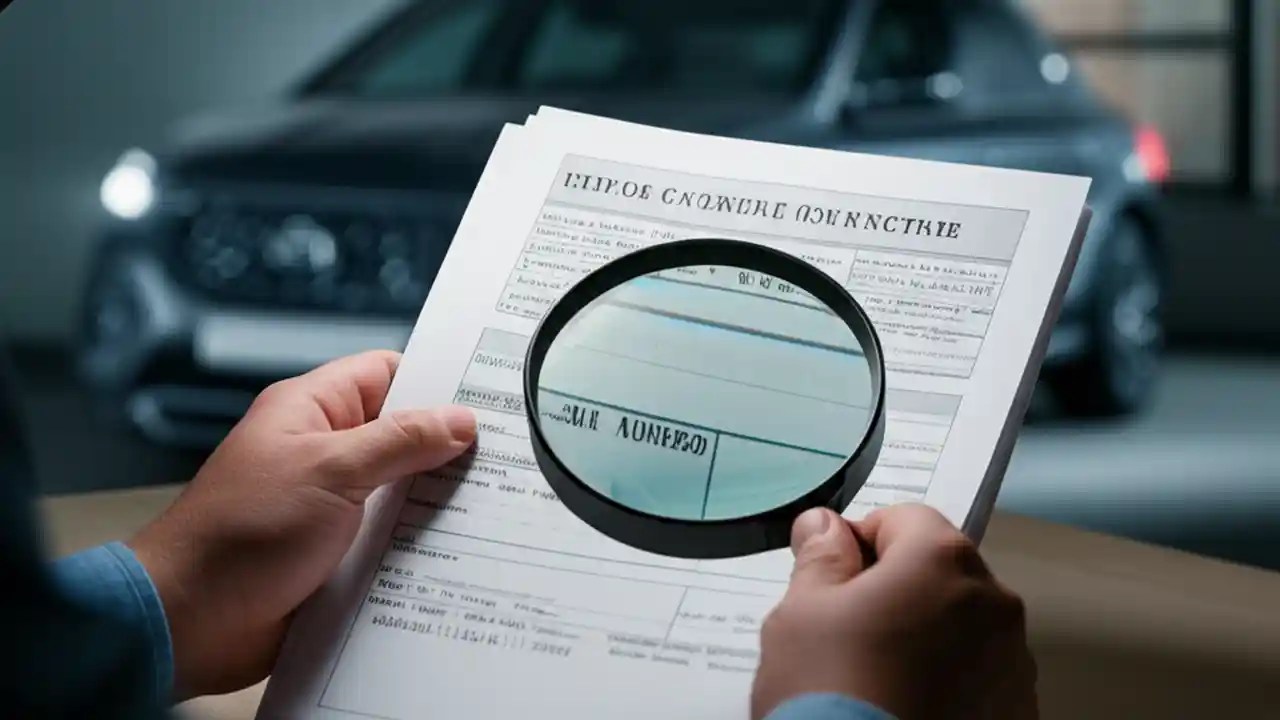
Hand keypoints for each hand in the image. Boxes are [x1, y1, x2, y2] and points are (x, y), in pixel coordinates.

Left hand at [128, 351, 475, 698]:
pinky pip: (389, 537)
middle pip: (402, 435)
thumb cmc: (238, 535)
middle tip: (500, 458)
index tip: (486, 400)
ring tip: (488, 508)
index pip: (386, 374)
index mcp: (312, 411)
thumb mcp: (330, 472)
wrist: (189, 621)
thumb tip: (457, 420)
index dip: (435, 382)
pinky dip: (417, 544)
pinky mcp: (336, 552)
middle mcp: (323, 451)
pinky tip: (453, 552)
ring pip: (401, 490)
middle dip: (446, 449)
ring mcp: (330, 503)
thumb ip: (398, 442)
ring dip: (433, 503)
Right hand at [751, 505, 1036, 719]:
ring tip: (879, 680)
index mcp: (941, 560)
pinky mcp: (1019, 711)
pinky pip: (981, 677)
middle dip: (897, 591)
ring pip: (963, 626)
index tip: (832, 580)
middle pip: (938, 571)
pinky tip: (908, 706)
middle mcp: (993, 602)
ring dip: (928, 638)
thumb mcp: (801, 614)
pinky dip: (952, 684)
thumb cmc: (832, 696)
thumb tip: (825, 526)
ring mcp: (1013, 662)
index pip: (900, 519)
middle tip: (850, 635)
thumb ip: (819, 557)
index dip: (858, 544)